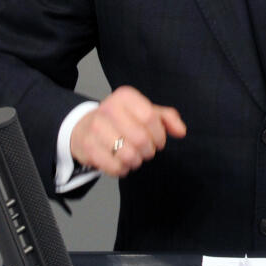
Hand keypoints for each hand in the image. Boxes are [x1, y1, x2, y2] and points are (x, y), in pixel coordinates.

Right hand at [69, 85, 185, 177]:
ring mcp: (95, 128)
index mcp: (124, 97)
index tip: (158, 140)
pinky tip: (121, 162)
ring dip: (136, 161)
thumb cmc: (120, 120)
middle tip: (146, 150)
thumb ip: (167, 118)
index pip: (150, 118)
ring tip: (133, 156)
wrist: (84, 127)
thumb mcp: (145, 112)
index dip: (159, 134)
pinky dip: (123, 169)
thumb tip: (181, 131)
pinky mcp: (88, 147)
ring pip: (128, 155)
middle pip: (141, 138)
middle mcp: (108, 108)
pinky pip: (115, 167)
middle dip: (149, 150)